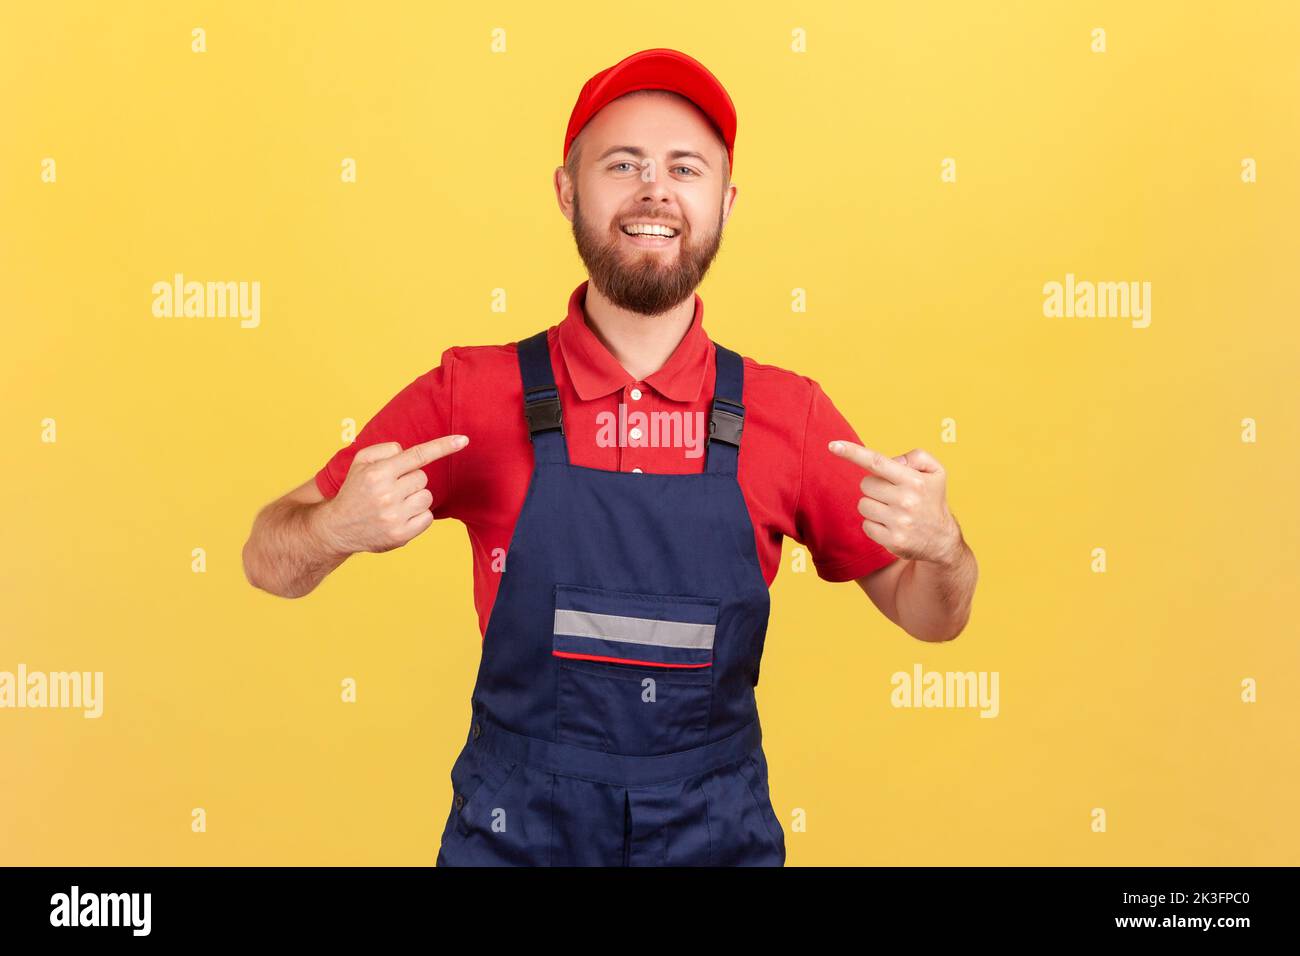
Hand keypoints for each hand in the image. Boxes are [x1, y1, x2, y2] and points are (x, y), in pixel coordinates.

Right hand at [320, 435, 468, 554]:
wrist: (338, 528)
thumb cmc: (355, 490)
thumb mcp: (360, 462)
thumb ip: (385, 449)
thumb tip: (407, 451)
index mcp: (378, 473)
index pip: (417, 455)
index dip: (443, 446)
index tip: (464, 440)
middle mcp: (387, 494)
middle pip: (423, 478)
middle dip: (411, 481)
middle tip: (391, 490)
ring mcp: (395, 516)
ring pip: (427, 497)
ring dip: (415, 498)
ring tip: (394, 504)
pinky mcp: (401, 535)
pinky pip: (428, 517)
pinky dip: (418, 516)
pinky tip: (400, 517)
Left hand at [827, 441, 961, 565]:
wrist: (942, 540)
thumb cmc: (932, 500)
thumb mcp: (935, 472)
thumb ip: (915, 457)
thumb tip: (892, 461)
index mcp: (914, 480)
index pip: (877, 462)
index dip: (853, 452)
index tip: (833, 445)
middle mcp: (907, 500)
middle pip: (865, 484)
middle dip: (875, 488)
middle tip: (893, 496)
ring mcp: (899, 522)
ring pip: (863, 505)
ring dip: (874, 507)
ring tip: (894, 512)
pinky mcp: (893, 541)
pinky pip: (866, 525)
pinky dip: (875, 525)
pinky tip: (891, 527)